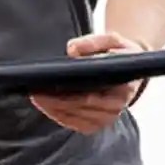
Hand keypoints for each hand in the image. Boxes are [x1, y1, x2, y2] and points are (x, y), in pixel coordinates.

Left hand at [29, 32, 147, 133]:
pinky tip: (46, 106)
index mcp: (124, 88)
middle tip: (35, 93)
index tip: (49, 85)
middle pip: (80, 108)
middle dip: (55, 102)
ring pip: (76, 118)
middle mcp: (116, 106)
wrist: (129, 68)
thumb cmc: (120, 53)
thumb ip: (94, 41)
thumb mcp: (113, 40)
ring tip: (37, 98)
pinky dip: (59, 116)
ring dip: (54, 110)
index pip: (92, 96)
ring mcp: (107, 117)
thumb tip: (72, 51)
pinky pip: (75, 124)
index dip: (68, 94)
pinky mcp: (98, 122)